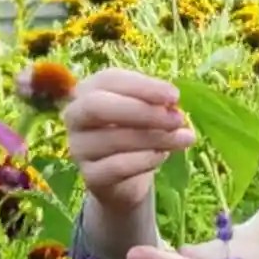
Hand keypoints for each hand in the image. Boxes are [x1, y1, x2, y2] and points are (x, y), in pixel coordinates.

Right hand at [61, 68, 195, 213]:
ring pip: (113, 139)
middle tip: (177, 119)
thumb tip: (172, 105)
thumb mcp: (146, 111)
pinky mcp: (89, 175)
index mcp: (89, 89)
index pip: (109, 80)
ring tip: (183, 139)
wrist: (124, 178)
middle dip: (142, 111)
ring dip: (155, 138)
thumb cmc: (135, 131)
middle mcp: (75, 115)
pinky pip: (117, 167)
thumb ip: (156, 104)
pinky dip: (145, 160)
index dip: (143, 87)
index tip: (175, 96)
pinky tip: (163, 156)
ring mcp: (78, 147)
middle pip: (98, 106)